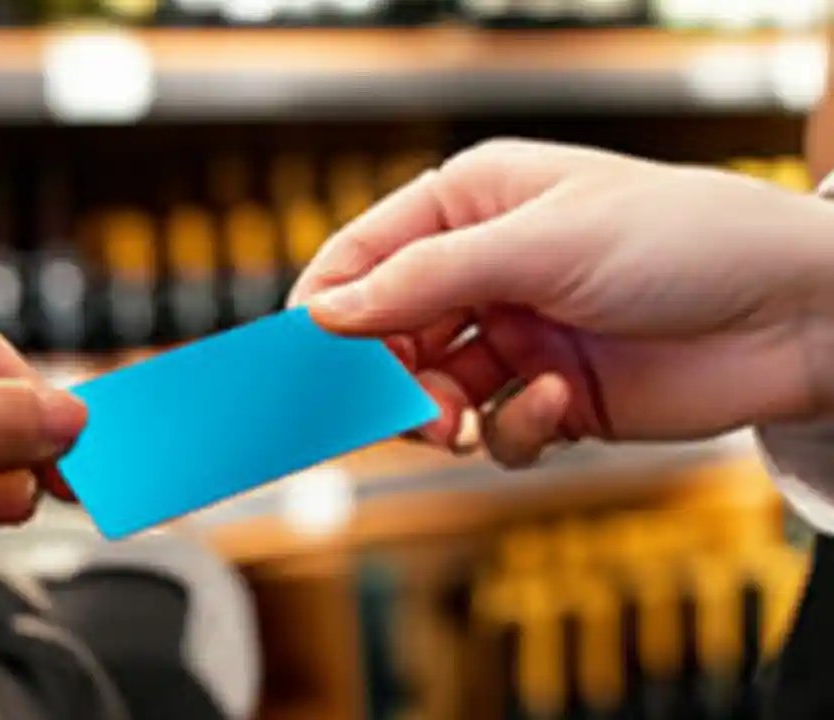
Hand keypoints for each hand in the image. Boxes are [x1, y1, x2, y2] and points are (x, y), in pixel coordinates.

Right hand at [290, 139, 833, 466]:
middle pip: (384, 335)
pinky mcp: (551, 396)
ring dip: (434, 412)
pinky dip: (512, 426)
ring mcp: (516, 335)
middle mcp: (483, 270)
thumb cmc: (684, 242)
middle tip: (394, 406)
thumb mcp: (541, 244)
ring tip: (459, 420)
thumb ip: (424, 279)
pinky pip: (493, 428)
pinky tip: (557, 402)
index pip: (361, 258)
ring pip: (427, 391)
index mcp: (470, 206)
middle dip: (381, 376)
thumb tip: (325, 312)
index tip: (297, 366)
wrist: (798, 314)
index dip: (323, 313)